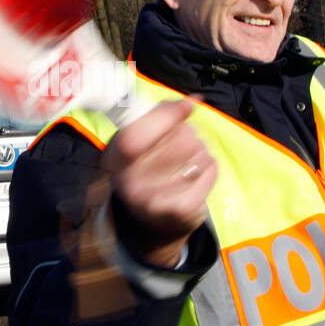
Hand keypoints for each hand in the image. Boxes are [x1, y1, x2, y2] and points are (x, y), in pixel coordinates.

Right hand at [99, 98, 217, 267]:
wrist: (154, 224)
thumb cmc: (147, 174)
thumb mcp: (139, 144)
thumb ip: (158, 117)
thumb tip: (192, 101)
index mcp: (114, 161)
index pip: (134, 137)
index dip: (166, 116)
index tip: (189, 105)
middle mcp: (129, 184)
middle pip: (178, 140)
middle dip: (188, 134)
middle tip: (181, 144)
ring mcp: (155, 200)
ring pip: (198, 152)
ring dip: (199, 151)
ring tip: (186, 163)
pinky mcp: (181, 210)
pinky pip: (210, 170)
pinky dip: (209, 168)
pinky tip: (195, 177)